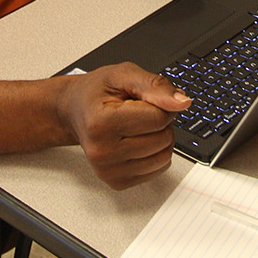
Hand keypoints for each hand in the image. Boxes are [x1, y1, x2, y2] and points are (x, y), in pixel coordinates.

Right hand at [56, 63, 190, 187]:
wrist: (75, 112)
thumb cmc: (97, 93)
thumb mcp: (123, 75)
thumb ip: (155, 86)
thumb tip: (183, 102)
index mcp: (101, 123)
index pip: (158, 118)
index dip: (161, 104)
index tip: (145, 99)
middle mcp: (102, 151)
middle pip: (163, 139)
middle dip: (161, 122)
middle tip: (139, 112)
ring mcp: (108, 171)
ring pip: (164, 157)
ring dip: (160, 138)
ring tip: (139, 127)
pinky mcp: (117, 182)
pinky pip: (158, 170)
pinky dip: (155, 154)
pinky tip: (138, 142)